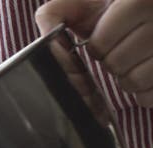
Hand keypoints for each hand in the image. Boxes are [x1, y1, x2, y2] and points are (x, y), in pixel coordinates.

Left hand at [36, 0, 152, 107]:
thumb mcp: (84, 3)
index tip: (107, 34)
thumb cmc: (112, 12)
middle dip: (111, 59)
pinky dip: (145, 91)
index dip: (98, 43)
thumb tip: (47, 36)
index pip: (101, 41)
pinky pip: (149, 97)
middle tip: (123, 47)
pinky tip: (148, 71)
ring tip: (136, 58)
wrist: (148, 18)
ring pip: (133, 81)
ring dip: (127, 76)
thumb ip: (56, 13)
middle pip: (116, 63)